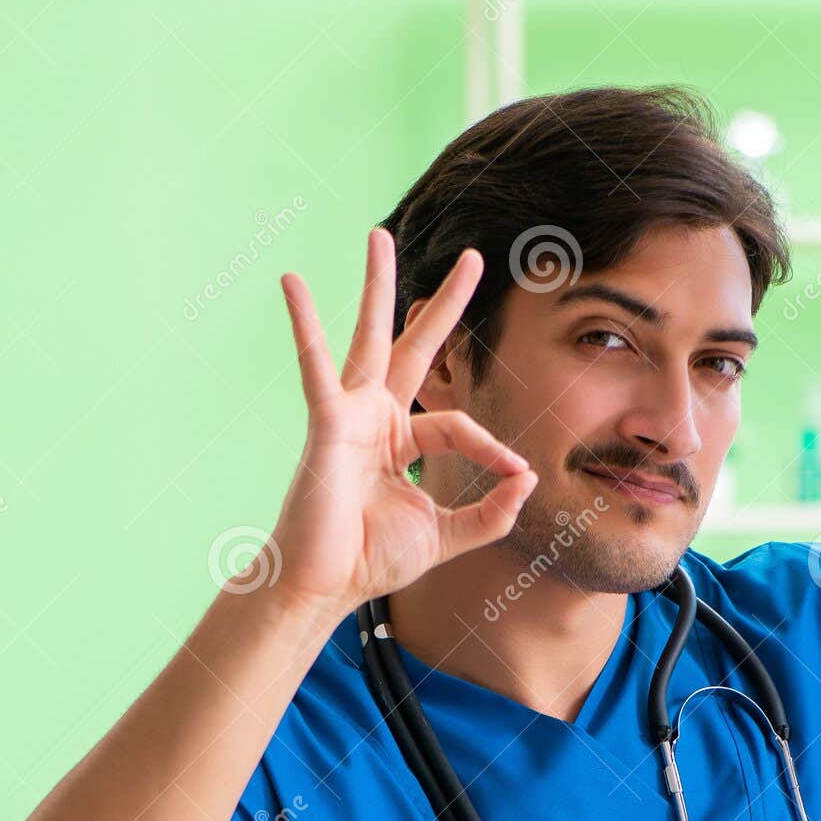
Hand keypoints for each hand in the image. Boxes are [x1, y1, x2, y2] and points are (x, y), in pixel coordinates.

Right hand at [268, 228, 535, 617]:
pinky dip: (304, 324)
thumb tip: (530, 477)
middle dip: (443, 304)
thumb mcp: (449, 536)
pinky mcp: (326, 422)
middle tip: (473, 259)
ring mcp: (350, 415)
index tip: (517, 474)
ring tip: (379, 235)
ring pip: (370, 338)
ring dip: (377, 286)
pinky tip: (291, 281)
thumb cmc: (373, 560)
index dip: (493, 449)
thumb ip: (492, 513)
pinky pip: (316, 366)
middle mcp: (377, 418)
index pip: (459, 425)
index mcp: (403, 441)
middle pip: (415, 346)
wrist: (328, 585)